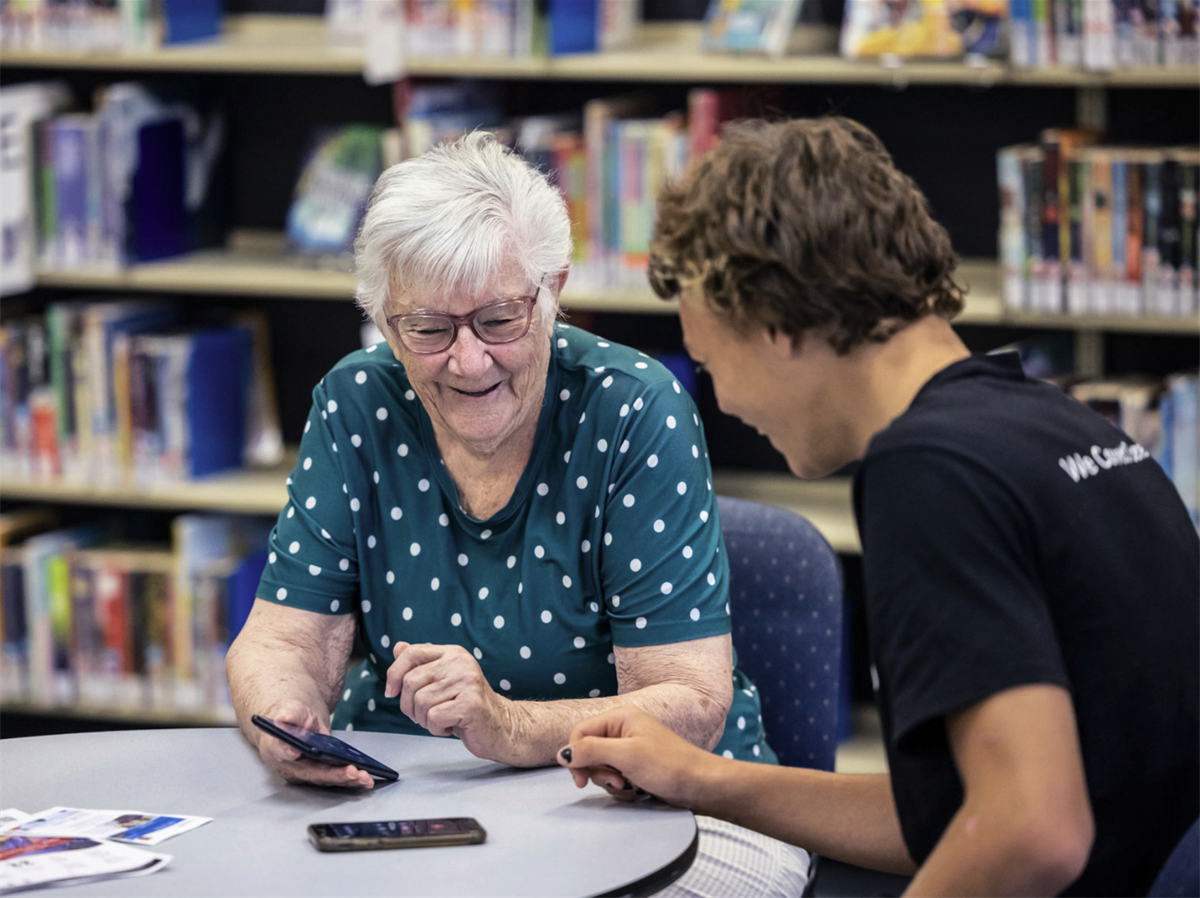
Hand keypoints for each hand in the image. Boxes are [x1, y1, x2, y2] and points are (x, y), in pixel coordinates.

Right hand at [252, 701, 373, 788]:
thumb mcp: (292, 709)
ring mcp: (304, 773)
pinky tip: (364, 779)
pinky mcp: (318, 774)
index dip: (287, 752)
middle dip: (333, 774)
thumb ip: (290, 714)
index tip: (295, 752)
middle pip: (310, 772)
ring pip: (324, 779)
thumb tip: (283, 717)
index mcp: (276, 748)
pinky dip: (349, 779)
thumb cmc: (292, 717)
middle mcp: (289, 766)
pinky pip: (333, 778)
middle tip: (352, 771)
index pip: (280, 751)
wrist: (296, 722)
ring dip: (346, 780)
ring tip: (364, 778)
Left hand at [385, 642, 515, 760]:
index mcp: (453, 653)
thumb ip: (422, 664)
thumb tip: (398, 646)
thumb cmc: (467, 705)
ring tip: (443, 719)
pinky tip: (452, 726)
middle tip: (426, 715)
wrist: (500, 726)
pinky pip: (434, 717)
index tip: (391, 692)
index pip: (412, 653)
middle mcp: (460, 663)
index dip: (394, 673)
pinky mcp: (471, 704)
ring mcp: (467, 682)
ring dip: (425, 720)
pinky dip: (437, 728)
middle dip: (410, 706)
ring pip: (421, 702)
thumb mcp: (442, 681)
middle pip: (411, 681)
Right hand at [556, 705, 720, 807]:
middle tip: (615, 782)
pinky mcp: (636, 765)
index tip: (580, 780)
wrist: (700, 784)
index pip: (580, 732)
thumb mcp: (626, 755)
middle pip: (589, 751)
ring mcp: (630, 748)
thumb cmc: (669, 765)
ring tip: (631, 785)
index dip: (575, 755)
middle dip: (598, 771)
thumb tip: (562, 753)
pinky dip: (623, 787)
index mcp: (620, 717)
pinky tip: (638, 789)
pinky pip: (615, 777)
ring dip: (611, 782)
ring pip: (601, 767)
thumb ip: (591, 751)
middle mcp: (622, 729)